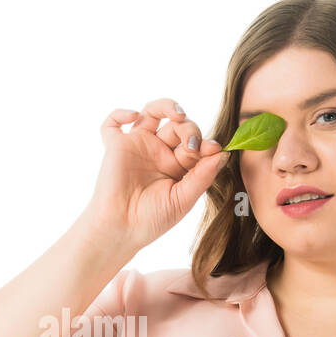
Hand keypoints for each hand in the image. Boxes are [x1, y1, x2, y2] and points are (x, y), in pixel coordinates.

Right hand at [78, 98, 229, 253]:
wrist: (122, 230)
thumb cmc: (152, 220)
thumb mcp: (184, 199)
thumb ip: (203, 176)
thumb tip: (223, 153)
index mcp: (178, 165)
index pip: (196, 144)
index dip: (206, 143)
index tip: (214, 148)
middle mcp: (159, 152)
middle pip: (178, 126)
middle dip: (190, 130)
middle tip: (192, 146)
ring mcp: (138, 147)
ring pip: (152, 113)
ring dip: (166, 106)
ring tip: (178, 114)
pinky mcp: (116, 146)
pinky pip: (112, 123)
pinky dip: (120, 113)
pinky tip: (133, 116)